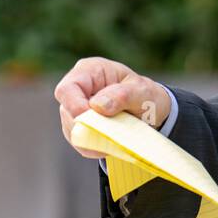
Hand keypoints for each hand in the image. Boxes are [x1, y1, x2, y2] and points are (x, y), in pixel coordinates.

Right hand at [54, 57, 172, 158]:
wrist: (151, 112)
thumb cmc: (146, 95)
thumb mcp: (142, 92)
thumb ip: (122, 95)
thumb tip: (97, 105)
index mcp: (91, 70)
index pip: (68, 88)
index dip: (74, 107)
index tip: (93, 121)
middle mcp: (78, 88)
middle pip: (66, 111)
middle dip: (87, 127)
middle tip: (110, 135)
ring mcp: (75, 107)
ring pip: (71, 129)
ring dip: (91, 139)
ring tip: (114, 141)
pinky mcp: (79, 125)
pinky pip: (78, 140)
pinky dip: (92, 146)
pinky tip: (109, 145)